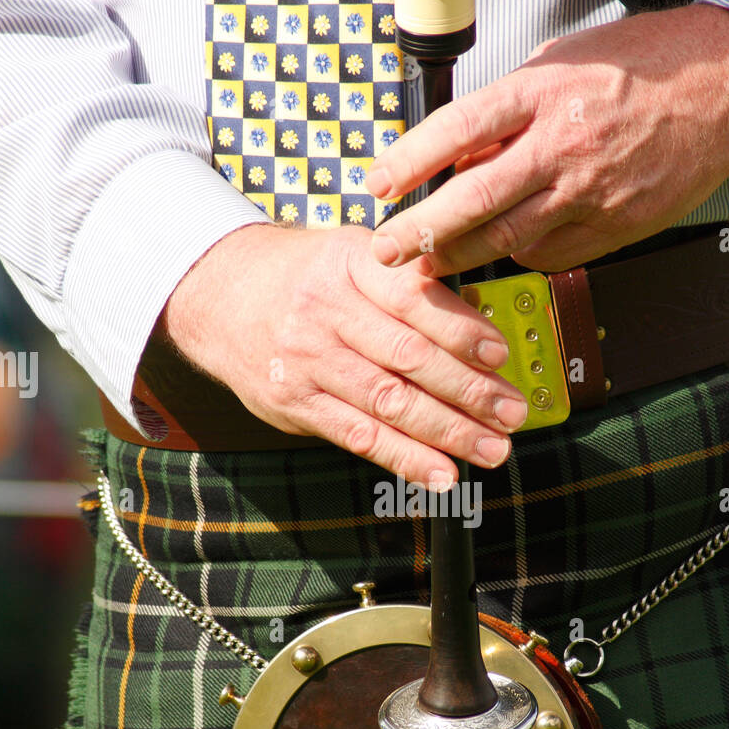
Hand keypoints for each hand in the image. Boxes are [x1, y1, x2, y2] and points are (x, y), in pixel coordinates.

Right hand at [158, 222, 527, 485]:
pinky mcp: (295, 403)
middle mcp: (326, 311)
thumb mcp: (351, 255)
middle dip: (469, 392)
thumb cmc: (304, 276)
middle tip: (512, 413)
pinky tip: (441, 474)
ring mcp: (307, 360)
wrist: (216, 296)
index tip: (500, 356)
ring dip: (448, 433)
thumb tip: (480, 329)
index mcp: (349, 264)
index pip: (414, 299)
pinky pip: (358, 437)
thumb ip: (408, 287)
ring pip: (388, 403)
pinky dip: (404, 459)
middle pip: (408, 358)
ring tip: (491, 450)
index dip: (461, 330)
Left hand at [365, 2, 728, 274]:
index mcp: (545, 92)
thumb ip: (510, 107)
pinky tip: (503, 252)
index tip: (378, 184)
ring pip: (508, 239)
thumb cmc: (642, 66)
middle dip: (421, 230)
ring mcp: (592, 192)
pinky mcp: (616, 226)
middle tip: (385, 248)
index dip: (411, 161)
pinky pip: (551, 253)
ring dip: (461, 254)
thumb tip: (460, 150)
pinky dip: (519, 255)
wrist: (724, 90)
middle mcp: (563, 145)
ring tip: (429, 261)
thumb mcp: (563, 60)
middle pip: (475, 200)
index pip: (459, 130)